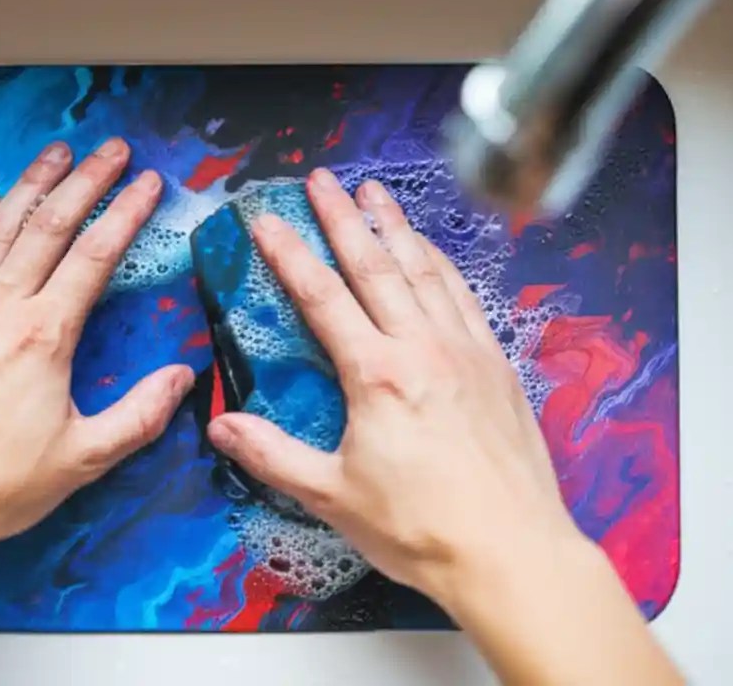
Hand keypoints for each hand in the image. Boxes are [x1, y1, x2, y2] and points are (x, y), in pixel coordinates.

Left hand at [0, 138, 193, 553]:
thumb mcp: (83, 458)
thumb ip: (139, 414)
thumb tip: (182, 379)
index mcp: (45, 335)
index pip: (96, 254)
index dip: (126, 212)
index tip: (148, 184)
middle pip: (50, 224)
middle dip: (86, 179)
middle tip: (112, 150)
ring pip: (0, 227)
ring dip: (32, 185)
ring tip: (56, 153)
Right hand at [207, 169, 679, 685]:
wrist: (511, 551)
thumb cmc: (421, 529)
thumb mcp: (333, 496)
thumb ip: (273, 454)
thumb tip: (221, 426)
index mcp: (377, 374)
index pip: (323, 297)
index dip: (290, 254)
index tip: (266, 219)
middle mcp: (423, 347)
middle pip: (376, 266)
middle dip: (343, 219)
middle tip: (321, 180)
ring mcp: (466, 351)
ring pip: (425, 271)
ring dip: (395, 228)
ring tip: (374, 193)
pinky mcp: (497, 366)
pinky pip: (465, 297)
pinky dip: (443, 265)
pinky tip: (432, 253)